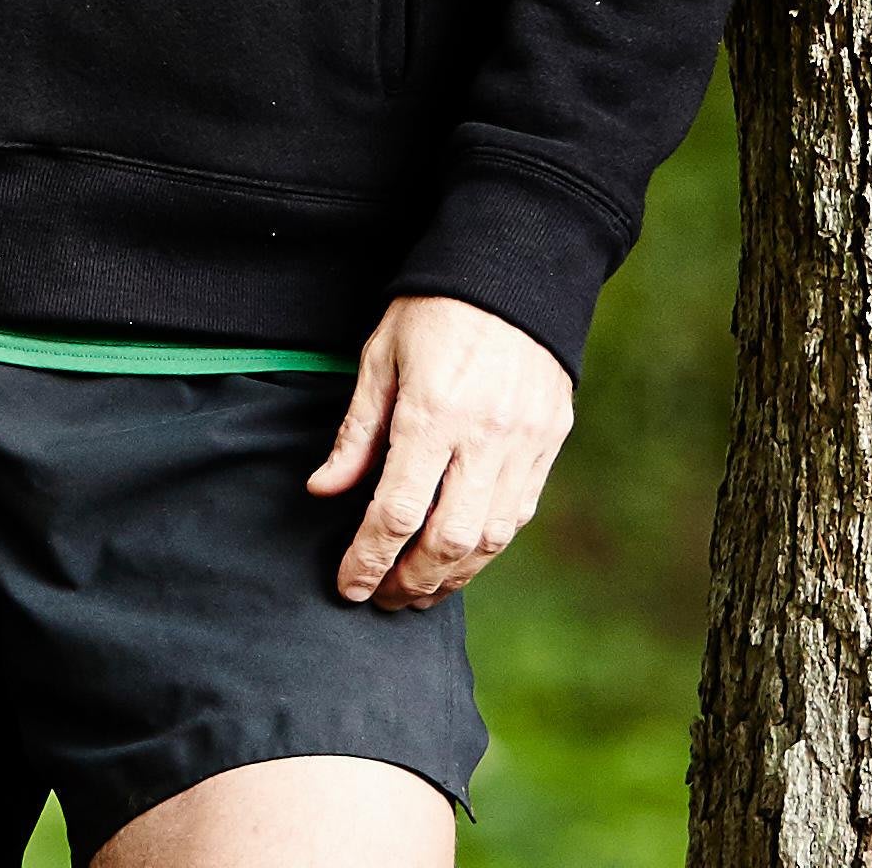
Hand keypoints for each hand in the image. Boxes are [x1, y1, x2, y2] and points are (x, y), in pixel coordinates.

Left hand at [312, 293, 571, 607]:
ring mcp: (524, 445)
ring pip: (489, 539)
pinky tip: (459, 559)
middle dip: (409, 580)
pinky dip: (486, 548)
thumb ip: (355, 432)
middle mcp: (485, 437)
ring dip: (450, 576)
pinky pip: (517, 515)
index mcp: (433, 413)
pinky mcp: (549, 445)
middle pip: (446, 540)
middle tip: (380, 598)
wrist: (515, 273)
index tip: (348, 586)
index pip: (396, 511)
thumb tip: (322, 491)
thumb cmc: (433, 310)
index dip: (368, 559)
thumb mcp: (380, 357)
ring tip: (417, 591)